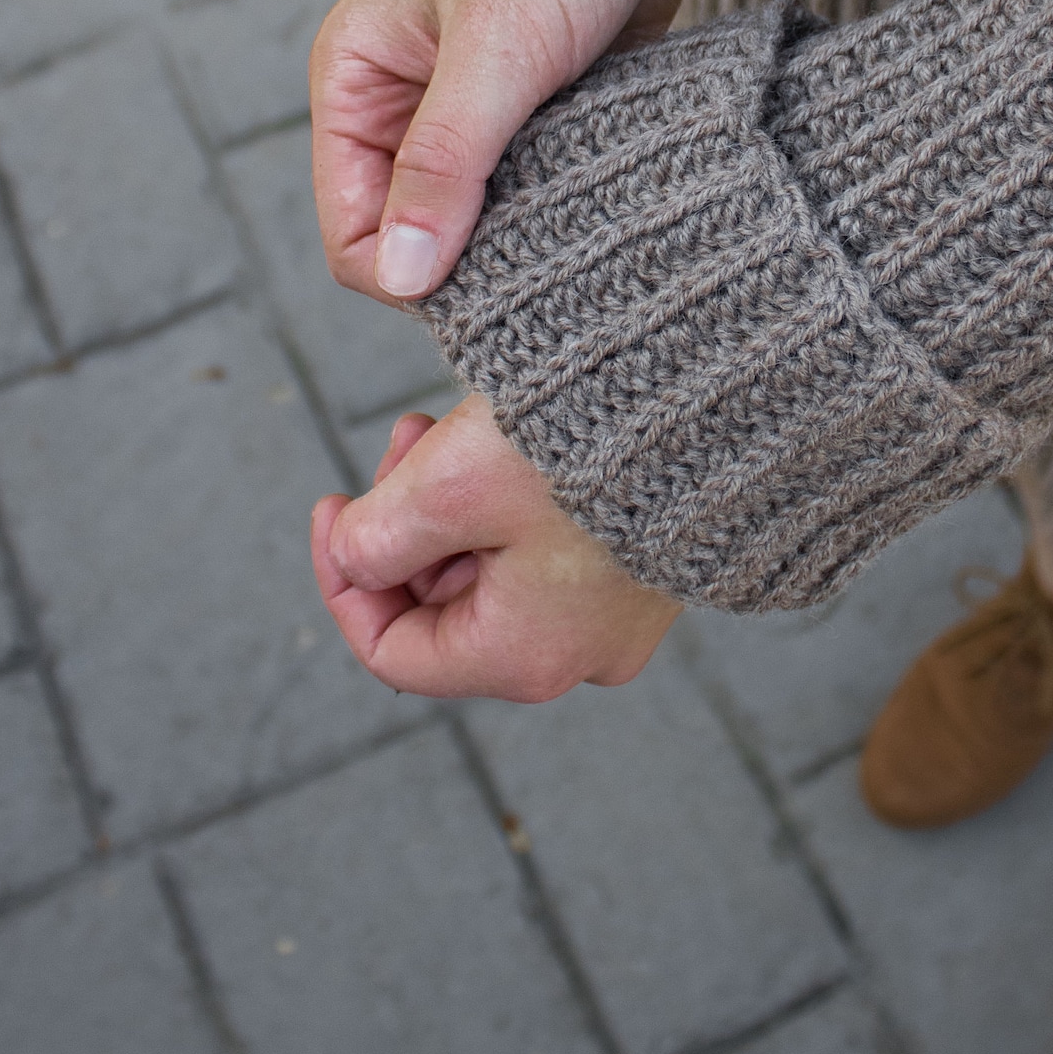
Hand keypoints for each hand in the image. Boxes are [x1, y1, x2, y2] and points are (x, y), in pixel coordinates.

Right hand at [311, 0, 719, 303]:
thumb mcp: (498, 43)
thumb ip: (446, 163)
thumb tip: (404, 279)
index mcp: (361, 84)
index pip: (358, 238)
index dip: (417, 277)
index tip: (504, 279)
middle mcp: (414, 103)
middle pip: (429, 240)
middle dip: (488, 261)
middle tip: (565, 251)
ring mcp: (490, 106)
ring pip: (500, 216)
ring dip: (545, 225)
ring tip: (602, 209)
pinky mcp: (560, 100)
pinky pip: (560, 180)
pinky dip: (587, 190)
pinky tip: (630, 183)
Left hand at [312, 396, 680, 698]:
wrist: (721, 396)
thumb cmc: (586, 443)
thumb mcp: (449, 484)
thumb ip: (377, 536)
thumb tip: (354, 556)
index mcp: (524, 657)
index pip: (393, 653)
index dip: (341, 581)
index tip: (330, 503)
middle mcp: (579, 654)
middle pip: (443, 607)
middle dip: (404, 525)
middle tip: (401, 438)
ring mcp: (620, 614)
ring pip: (493, 570)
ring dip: (451, 503)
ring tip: (446, 423)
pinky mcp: (646, 565)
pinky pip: (550, 548)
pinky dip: (506, 499)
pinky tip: (504, 431)